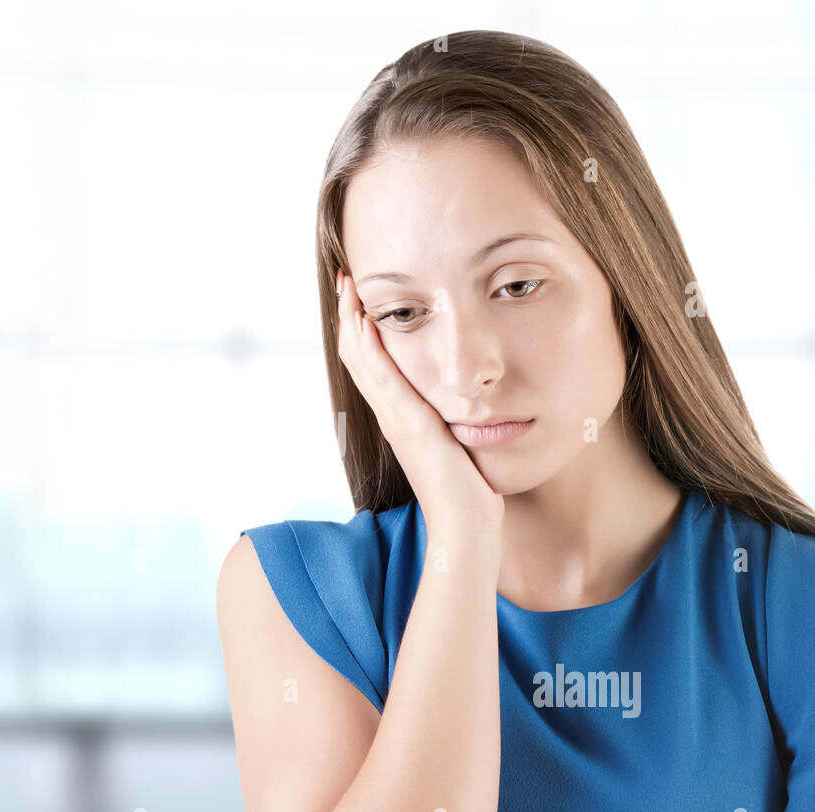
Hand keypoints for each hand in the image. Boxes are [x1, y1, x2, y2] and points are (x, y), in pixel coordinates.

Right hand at [335, 268, 503, 536]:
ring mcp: (396, 418)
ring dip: (352, 321)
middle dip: (349, 317)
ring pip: (362, 360)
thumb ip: (455, 427)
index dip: (361, 333)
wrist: (466, 528)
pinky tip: (367, 318)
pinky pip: (382, 374)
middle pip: (357, 357)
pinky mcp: (409, 422)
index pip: (372, 367)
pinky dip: (370, 344)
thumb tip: (469, 412)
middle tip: (344, 280)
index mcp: (400, 419)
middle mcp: (391, 416)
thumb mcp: (458, 449)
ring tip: (347, 287)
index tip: (359, 301)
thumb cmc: (469, 496)